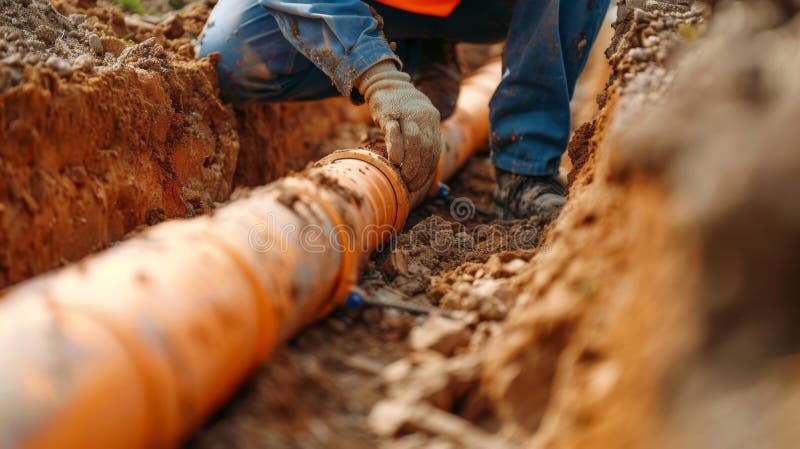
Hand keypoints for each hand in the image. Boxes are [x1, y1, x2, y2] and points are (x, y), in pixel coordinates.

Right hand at [358, 61, 440, 191]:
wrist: (385, 83)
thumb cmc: (400, 108)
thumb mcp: (417, 119)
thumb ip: (422, 139)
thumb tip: (423, 169)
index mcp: (432, 119)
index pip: (434, 150)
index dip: (428, 170)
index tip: (420, 184)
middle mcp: (422, 116)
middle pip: (425, 148)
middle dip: (418, 170)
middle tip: (410, 185)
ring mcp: (406, 113)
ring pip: (413, 142)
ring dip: (409, 163)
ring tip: (402, 177)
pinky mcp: (389, 112)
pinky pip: (394, 134)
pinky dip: (395, 150)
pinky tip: (393, 162)